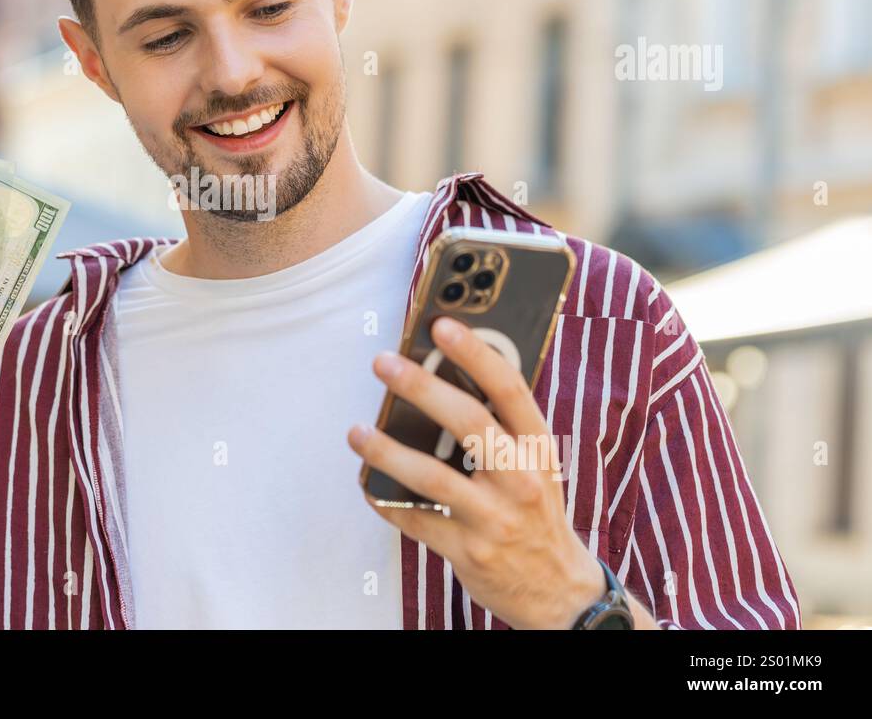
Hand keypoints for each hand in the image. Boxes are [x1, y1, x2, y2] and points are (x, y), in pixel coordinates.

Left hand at [348, 316, 604, 628]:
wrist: (557, 588)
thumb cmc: (535, 510)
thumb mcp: (536, 464)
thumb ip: (501, 427)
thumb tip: (442, 375)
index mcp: (537, 448)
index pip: (509, 389)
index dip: (476, 353)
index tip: (441, 326)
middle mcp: (520, 478)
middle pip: (467, 422)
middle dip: (421, 387)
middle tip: (384, 363)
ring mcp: (495, 517)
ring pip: (432, 476)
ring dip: (386, 450)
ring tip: (357, 431)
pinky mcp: (469, 550)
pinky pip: (415, 520)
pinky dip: (386, 501)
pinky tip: (367, 485)